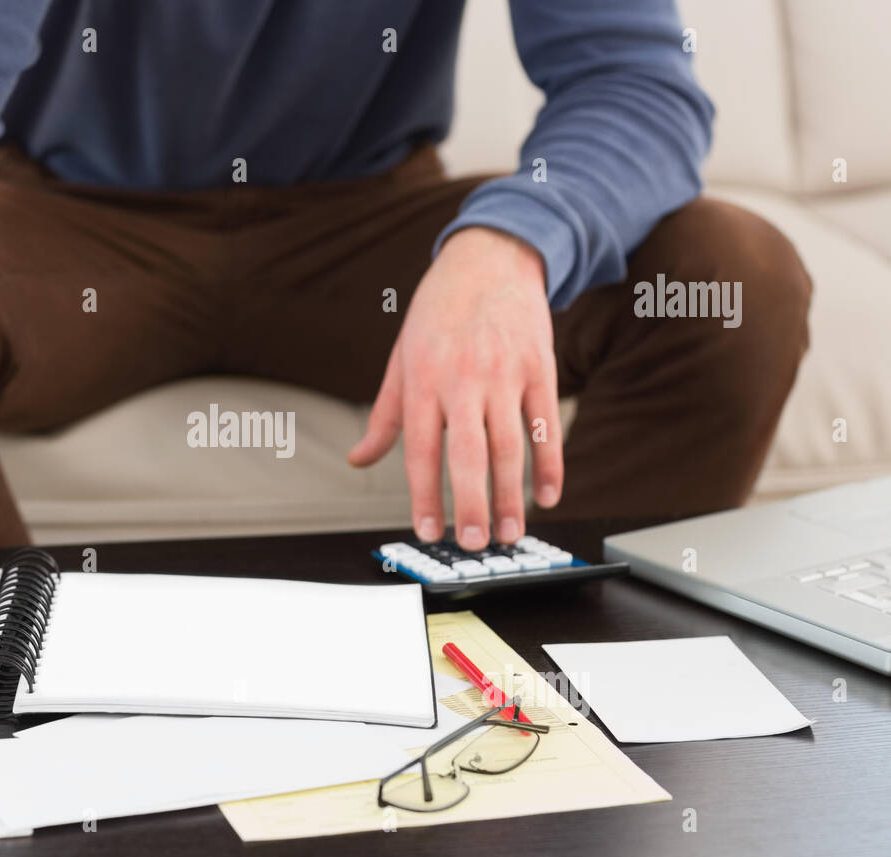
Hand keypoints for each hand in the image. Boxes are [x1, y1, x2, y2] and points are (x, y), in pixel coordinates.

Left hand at [348, 226, 562, 548]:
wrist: (489, 259)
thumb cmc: (438, 314)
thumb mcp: (401, 359)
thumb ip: (384, 416)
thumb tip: (359, 459)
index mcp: (422, 381)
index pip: (420, 450)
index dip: (424, 495)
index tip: (428, 532)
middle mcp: (463, 380)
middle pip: (469, 455)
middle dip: (471, 505)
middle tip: (474, 544)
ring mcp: (505, 374)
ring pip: (510, 446)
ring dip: (511, 496)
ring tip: (509, 533)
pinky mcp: (539, 368)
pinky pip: (547, 424)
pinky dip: (551, 463)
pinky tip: (547, 495)